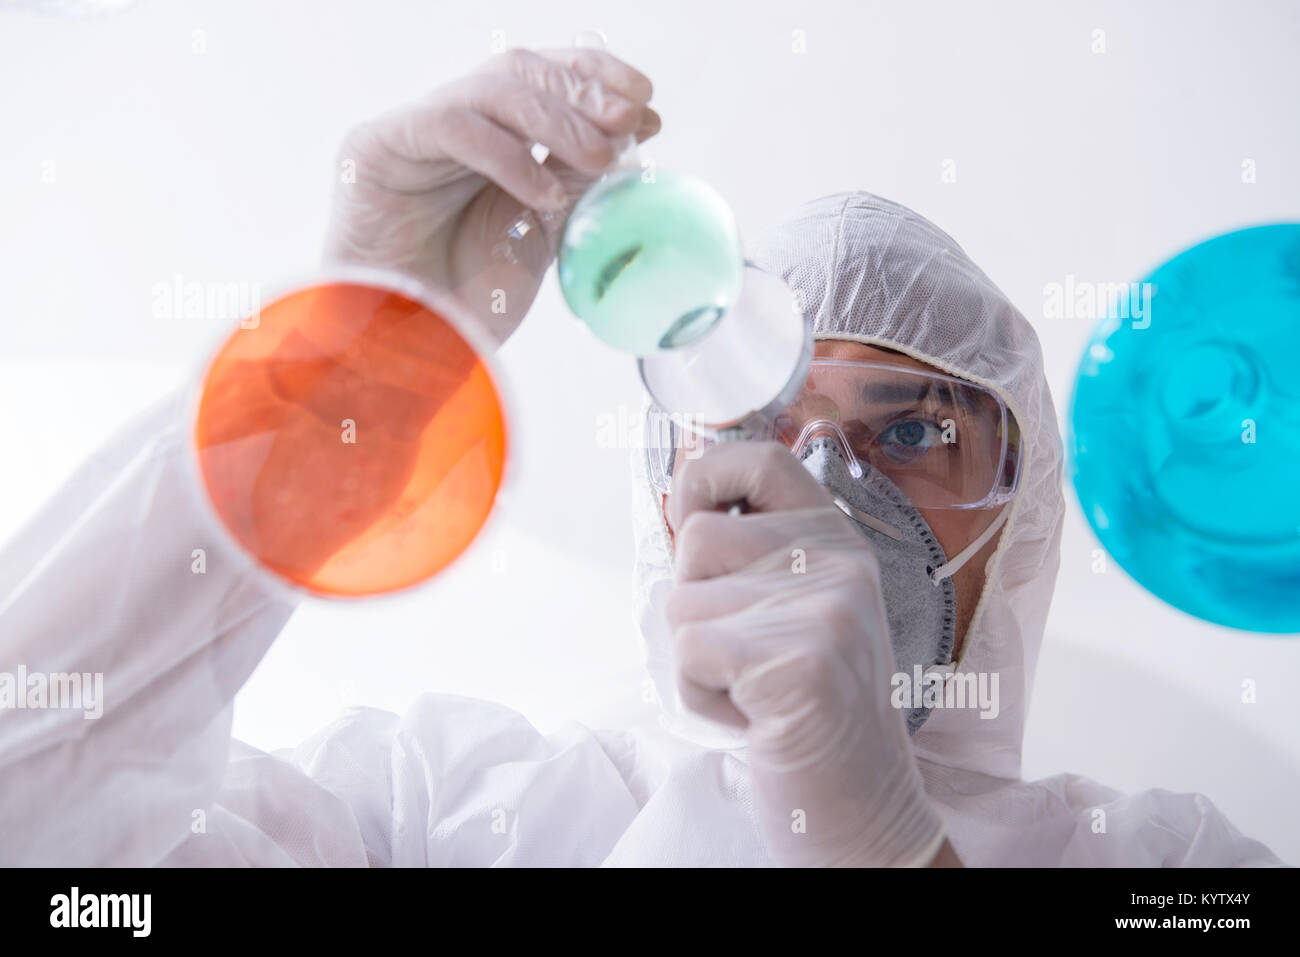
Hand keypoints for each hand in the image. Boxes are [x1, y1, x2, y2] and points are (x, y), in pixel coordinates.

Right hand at [323, 48, 659, 344]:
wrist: (407, 350)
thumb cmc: (467, 300)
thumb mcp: (541, 232)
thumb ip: (574, 180)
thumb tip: (632, 132)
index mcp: (491, 138)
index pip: (544, 78)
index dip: (594, 76)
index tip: (646, 101)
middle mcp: (452, 124)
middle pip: (520, 71)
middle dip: (582, 91)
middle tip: (629, 119)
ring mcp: (413, 131)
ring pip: (491, 88)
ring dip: (557, 118)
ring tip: (600, 158)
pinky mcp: (376, 147)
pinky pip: (450, 125)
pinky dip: (507, 155)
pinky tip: (543, 194)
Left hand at [664, 442, 947, 866]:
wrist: (862, 803)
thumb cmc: (809, 707)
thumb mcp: (798, 609)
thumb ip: (757, 556)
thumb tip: (680, 503)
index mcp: (834, 539)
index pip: (762, 458)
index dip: (706, 474)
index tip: (691, 518)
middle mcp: (837, 561)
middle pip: (696, 539)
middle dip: (694, 605)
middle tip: (747, 654)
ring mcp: (825, 608)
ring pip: (683, 602)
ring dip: (696, 659)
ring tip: (754, 688)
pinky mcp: (800, 662)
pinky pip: (690, 655)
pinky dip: (701, 697)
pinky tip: (753, 716)